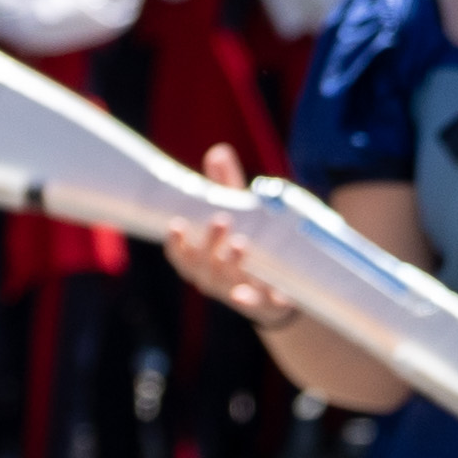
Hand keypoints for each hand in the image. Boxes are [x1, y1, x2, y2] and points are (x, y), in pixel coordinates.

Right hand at [160, 145, 300, 326]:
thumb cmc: (249, 243)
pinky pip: (258, 305)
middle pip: (202, 267)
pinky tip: (257, 291)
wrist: (281, 289)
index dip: (176, 243)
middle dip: (208, 244)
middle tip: (220, 220)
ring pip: (227, 284)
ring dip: (230, 264)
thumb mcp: (239, 213)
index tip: (176, 224)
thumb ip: (226, 186)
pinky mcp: (265, 305)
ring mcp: (237, 293)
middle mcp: (213, 279)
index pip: (180, 255)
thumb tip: (218, 152)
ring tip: (241, 244)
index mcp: (201, 260)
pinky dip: (254, 300)